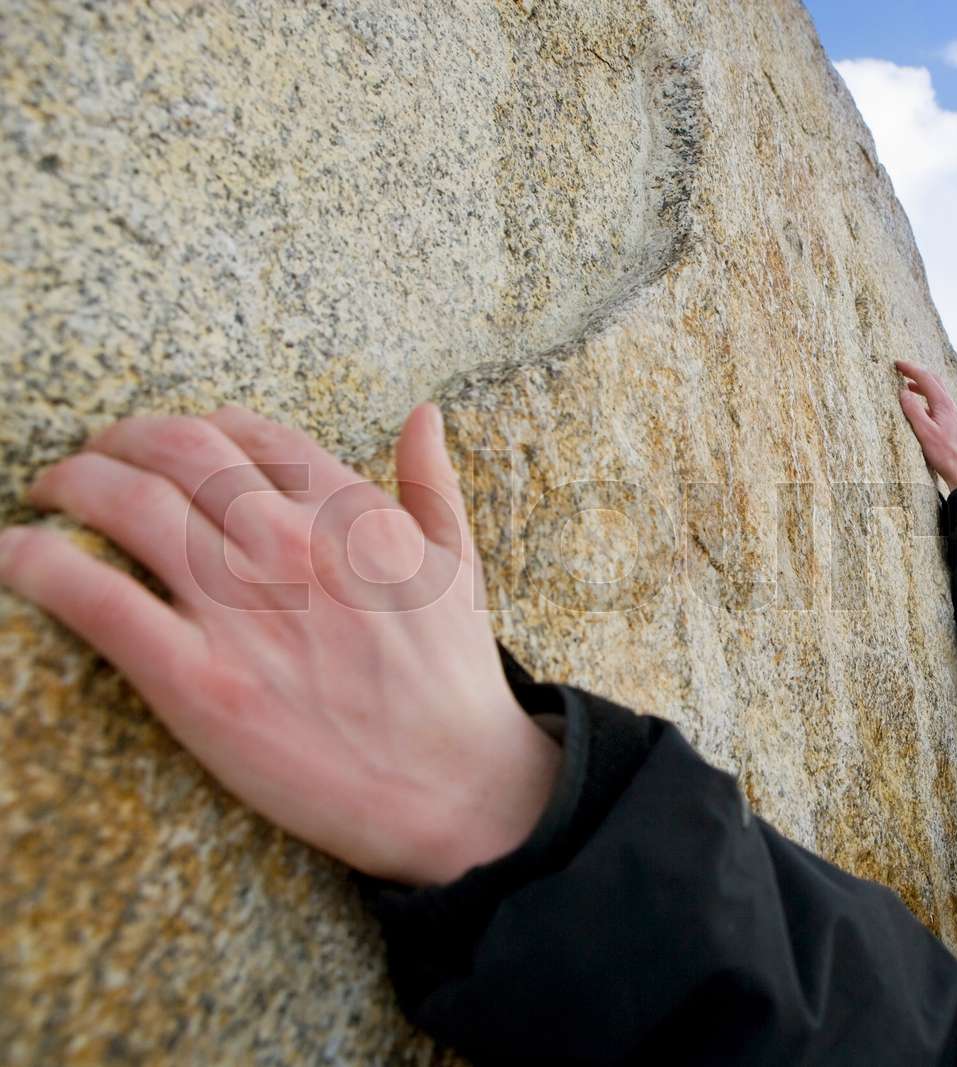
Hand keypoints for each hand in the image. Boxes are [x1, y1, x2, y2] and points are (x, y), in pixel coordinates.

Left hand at [0, 402, 560, 886]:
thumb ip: (433, 483)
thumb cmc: (455, 679)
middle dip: (118, 440)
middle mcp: (290, 543)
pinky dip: (36, 563)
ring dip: (68, 484)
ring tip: (48, 495)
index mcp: (352, 513)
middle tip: (92, 460)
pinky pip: (93, 598)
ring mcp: (240, 609)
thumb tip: (422, 415)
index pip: (251, 435)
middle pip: (176, 451)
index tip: (171, 444)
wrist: (452, 785)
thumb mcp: (460, 565)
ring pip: (123, 504)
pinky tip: (15, 555)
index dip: (199, 425)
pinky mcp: (195, 680)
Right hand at [894, 360, 956, 488]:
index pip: (925, 378)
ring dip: (922, 385)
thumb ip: (913, 410)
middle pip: (934, 380)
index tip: (896, 364)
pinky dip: (926, 398)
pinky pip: (938, 403)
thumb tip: (903, 392)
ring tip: (908, 387)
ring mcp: (952, 414)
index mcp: (943, 403)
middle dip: (917, 372)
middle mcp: (949, 405)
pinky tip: (920, 408)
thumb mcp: (924, 431)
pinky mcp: (952, 423)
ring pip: (937, 392)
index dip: (910, 369)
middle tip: (902, 370)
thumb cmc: (945, 453)